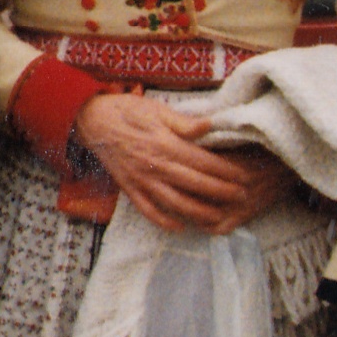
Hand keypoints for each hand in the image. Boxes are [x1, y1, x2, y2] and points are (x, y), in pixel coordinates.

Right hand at [73, 93, 280, 233]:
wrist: (91, 120)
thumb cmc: (127, 111)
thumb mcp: (157, 109)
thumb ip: (183, 122)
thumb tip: (209, 126)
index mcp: (165, 144)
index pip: (203, 162)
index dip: (227, 171)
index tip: (244, 177)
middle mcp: (155, 166)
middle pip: (195, 185)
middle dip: (222, 193)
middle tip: (242, 197)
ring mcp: (141, 180)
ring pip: (175, 203)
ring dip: (200, 213)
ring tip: (220, 217)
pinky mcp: (129, 189)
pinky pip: (148, 211)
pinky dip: (164, 221)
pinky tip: (180, 226)